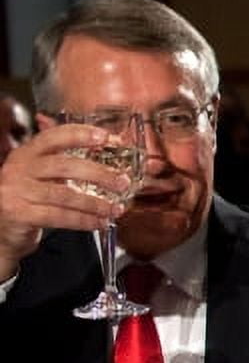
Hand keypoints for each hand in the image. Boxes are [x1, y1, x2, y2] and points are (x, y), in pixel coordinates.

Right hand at [0, 119, 131, 279]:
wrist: (3, 228)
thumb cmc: (29, 198)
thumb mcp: (41, 175)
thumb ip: (65, 161)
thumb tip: (105, 145)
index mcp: (26, 153)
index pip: (54, 136)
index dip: (81, 134)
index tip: (108, 137)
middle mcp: (18, 168)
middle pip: (64, 166)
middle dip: (99, 174)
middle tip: (123, 183)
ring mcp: (16, 191)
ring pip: (64, 194)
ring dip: (95, 203)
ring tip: (116, 209)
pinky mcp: (18, 213)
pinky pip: (58, 216)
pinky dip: (83, 221)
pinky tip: (99, 223)